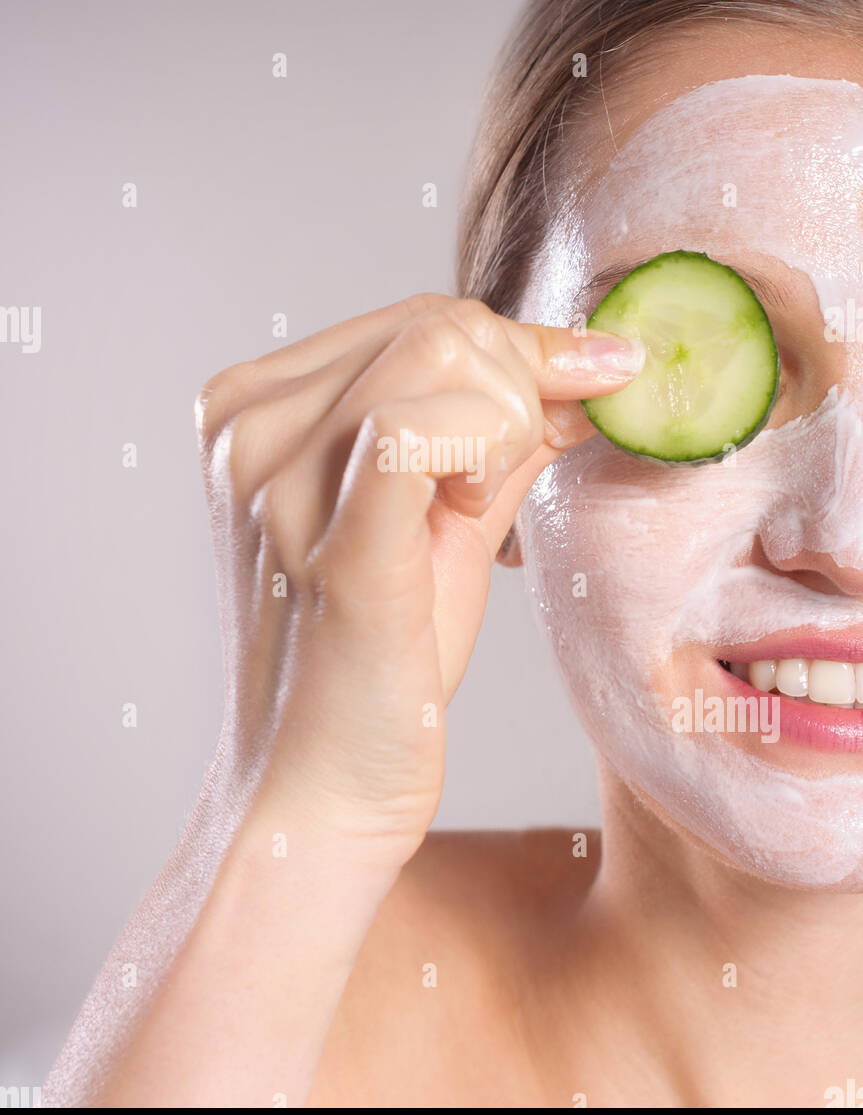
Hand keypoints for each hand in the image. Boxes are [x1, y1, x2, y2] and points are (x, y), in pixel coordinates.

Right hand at [196, 294, 642, 869]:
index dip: (518, 351)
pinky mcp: (331, 538)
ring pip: (441, 353)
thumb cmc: (372, 666)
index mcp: (251, 411)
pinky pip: (417, 423)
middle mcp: (245, 428)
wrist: (316, 794)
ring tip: (473, 507)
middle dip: (520, 388)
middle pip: (436, 326)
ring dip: (504, 423)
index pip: (414, 320)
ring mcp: (273, 479)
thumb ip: (497, 436)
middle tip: (505, 484)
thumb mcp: (436, 520)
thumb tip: (583, 369)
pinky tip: (475, 504)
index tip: (592, 382)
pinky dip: (484, 446)